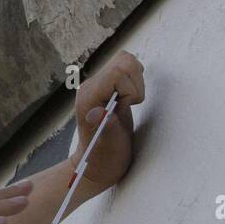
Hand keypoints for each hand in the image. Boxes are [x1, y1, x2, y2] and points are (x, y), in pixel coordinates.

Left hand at [70, 49, 144, 189]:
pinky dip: (135, 81)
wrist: (99, 163)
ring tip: (128, 104)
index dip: (130, 89)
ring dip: (136, 82)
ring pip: (126, 61)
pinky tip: (128, 100)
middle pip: (124, 62)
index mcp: (88, 97)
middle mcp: (90, 85)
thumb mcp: (109, 147)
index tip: (125, 108)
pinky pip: (126, 67)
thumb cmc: (105, 158)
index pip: (117, 71)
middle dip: (135, 84)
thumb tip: (97, 113)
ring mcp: (98, 83)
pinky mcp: (106, 85)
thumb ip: (106, 128)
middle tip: (128, 106)